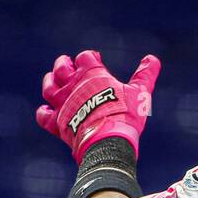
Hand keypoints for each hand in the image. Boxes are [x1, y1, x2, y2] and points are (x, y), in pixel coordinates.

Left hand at [36, 50, 160, 162]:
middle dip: (65, 63)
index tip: (96, 59)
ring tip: (52, 79)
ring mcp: (63, 104)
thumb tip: (153, 59)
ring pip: (49, 88)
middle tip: (68, 63)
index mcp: (92, 74)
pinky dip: (44, 112)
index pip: (86, 57)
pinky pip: (44, 116)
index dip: (90, 56)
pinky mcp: (58, 123)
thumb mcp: (139, 92)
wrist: (109, 140)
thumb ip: (145, 75)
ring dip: (50, 81)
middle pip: (62, 67)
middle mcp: (73, 86)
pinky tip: (46, 111)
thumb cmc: (126, 114)